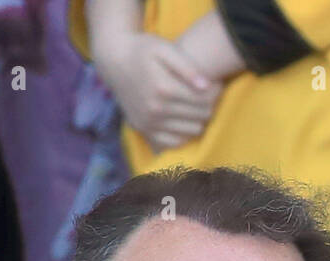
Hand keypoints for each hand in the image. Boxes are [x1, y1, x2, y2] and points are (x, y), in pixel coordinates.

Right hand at [95, 32, 221, 152]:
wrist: (113, 60)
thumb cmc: (142, 50)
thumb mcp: (164, 48)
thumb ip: (187, 66)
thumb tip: (206, 86)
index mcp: (164, 88)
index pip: (205, 100)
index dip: (216, 92)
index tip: (216, 85)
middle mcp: (156, 109)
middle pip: (202, 116)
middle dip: (209, 105)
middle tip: (207, 95)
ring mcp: (149, 122)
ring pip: (193, 130)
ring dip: (199, 119)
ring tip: (196, 105)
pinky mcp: (143, 130)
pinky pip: (175, 142)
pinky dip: (184, 133)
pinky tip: (184, 119)